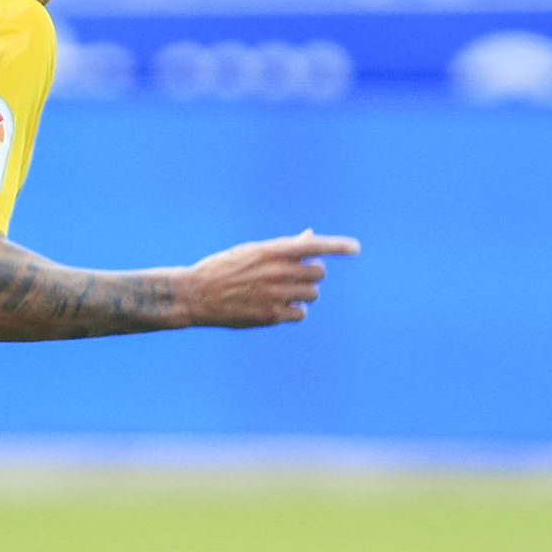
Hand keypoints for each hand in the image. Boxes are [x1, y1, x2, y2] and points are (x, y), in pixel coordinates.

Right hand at [182, 230, 359, 326]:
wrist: (196, 294)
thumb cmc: (224, 268)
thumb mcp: (252, 251)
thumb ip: (284, 247)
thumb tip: (310, 236)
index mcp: (273, 250)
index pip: (315, 246)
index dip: (338, 246)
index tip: (355, 248)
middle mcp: (278, 271)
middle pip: (318, 273)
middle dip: (310, 276)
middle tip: (292, 278)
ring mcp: (276, 294)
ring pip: (312, 294)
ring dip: (303, 294)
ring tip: (282, 293)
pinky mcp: (272, 315)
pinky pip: (300, 313)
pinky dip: (293, 311)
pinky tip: (277, 308)